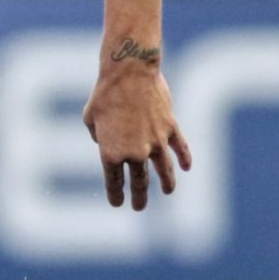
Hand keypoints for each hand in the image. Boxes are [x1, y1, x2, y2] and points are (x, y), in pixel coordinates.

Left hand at [83, 41, 191, 209]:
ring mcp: (156, 142)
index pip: (114, 182)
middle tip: (139, 207)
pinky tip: (187, 167)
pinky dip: (185, 158)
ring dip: (166, 184)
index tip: (118, 203)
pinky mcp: (170, 128)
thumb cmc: (105, 94)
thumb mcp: (91, 118)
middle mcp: (134, 153)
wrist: (129, 72)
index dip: (116, 195)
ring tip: (168, 192)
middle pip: (139, 182)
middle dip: (139, 197)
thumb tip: (109, 142)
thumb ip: (99, 136)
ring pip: (164, 171)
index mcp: (111, 154)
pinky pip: (181, 148)